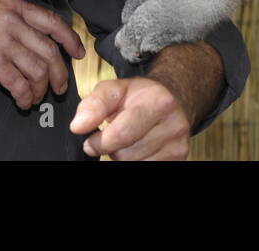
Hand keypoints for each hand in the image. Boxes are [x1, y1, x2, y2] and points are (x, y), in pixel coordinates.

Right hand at [0, 0, 84, 109]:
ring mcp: (3, 43)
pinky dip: (26, 97)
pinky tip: (24, 102)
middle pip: (50, 51)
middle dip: (60, 73)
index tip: (78, 53)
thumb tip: (40, 39)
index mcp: (14, 7)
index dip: (70, 39)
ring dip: (42, 89)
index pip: (52, 22)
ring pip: (38, 70)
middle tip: (60, 86)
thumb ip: (16, 19)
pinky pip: (20, 85)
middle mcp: (12, 23)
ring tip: (38, 97)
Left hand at [69, 77, 191, 160]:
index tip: (90, 142)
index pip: (122, 133)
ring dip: (124, 157)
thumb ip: (94, 104)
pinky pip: (146, 169)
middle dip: (112, 149)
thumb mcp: (115, 89)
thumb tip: (78, 126)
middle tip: (113, 136)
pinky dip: (136, 162)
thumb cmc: (139, 96)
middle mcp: (173, 124)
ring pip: (134, 165)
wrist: (173, 101)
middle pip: (126, 154)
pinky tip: (139, 149)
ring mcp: (178, 146)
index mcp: (158, 102)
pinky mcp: (179, 160)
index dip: (100, 142)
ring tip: (129, 140)